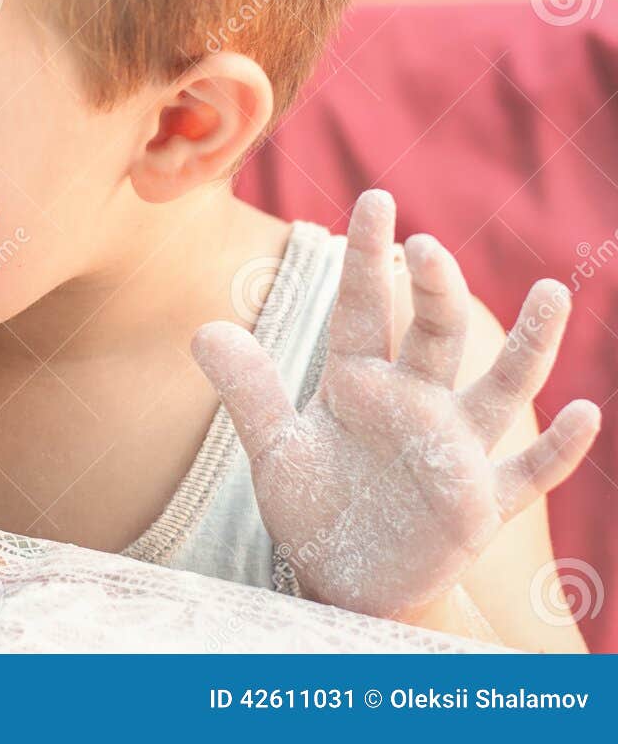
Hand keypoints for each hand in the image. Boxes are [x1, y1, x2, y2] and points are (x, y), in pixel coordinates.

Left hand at [191, 189, 600, 618]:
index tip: (376, 200)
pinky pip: (526, 473)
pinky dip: (556, 450)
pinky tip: (585, 413)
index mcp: (359, 382)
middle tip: (428, 246)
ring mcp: (455, 450)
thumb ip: (247, 390)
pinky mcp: (480, 504)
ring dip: (528, 346)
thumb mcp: (275, 448)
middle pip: (433, 335)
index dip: (368, 257)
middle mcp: (415, 403)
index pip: (364, 309)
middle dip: (435, 291)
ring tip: (552, 293)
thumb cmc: (316, 505)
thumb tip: (203, 329)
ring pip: (500, 388)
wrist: (349, 581)